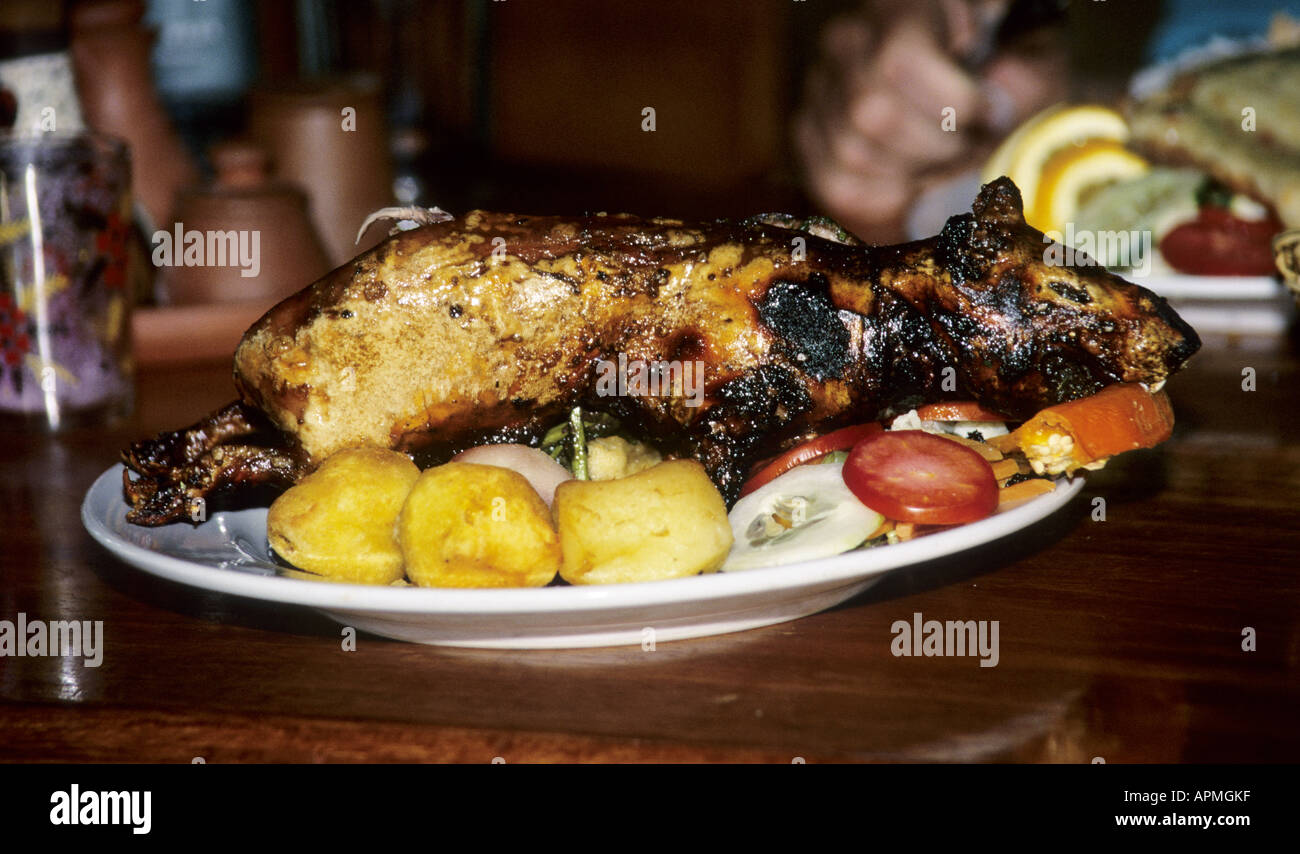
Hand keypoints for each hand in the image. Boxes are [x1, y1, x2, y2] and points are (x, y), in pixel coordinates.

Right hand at [795, 0, 1064, 241]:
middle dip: (934, 146)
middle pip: (871, 112)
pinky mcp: (810, 138)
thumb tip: (994, 105)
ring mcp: (821, 91)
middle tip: (967, 147)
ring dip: (912, 172)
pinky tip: (914, 179)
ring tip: (945, 162)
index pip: (900, 59)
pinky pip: (838, 183)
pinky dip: (886, 194)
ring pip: (852, 152)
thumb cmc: (1007, 85)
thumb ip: (1017, 78)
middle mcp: (848, 42)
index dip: (950, 102)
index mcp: (902, 7)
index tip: (985, 116)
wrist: (979, 112)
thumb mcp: (1030, 69)